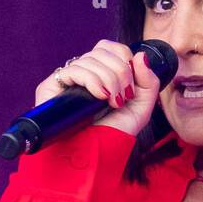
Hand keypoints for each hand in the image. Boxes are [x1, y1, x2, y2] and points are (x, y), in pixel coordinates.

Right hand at [33, 39, 161, 137]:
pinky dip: (92, 80)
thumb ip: (149, 82)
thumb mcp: (141, 109)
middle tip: (122, 98)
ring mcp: (69, 76)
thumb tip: (140, 55)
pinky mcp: (53, 84)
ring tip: (112, 103)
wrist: (93, 153)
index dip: (125, 61)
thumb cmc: (113, 133)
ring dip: (109, 80)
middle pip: (104, 50)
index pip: (114, 47)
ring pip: (91, 58)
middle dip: (120, 73)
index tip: (130, 89)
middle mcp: (85, 70)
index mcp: (104, 71)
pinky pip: (75, 69)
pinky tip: (99, 97)